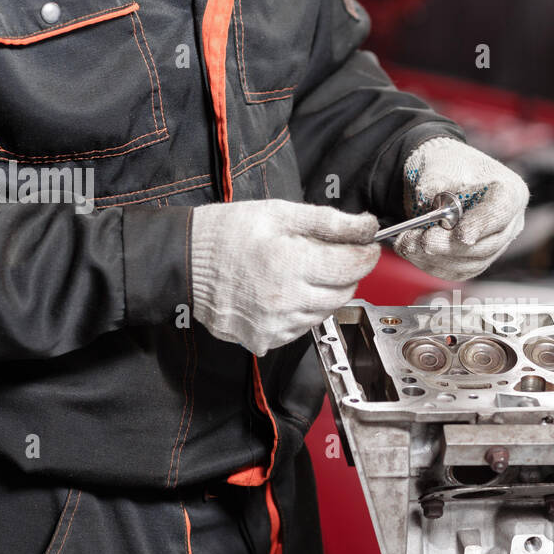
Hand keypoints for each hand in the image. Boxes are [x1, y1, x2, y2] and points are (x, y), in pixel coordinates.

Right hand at [190, 199, 378, 354]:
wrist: (185, 262)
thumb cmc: (229, 233)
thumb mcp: (280, 213)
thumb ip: (329, 221)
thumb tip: (368, 226)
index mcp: (291, 263)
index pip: (352, 266)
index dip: (365, 254)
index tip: (366, 246)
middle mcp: (285, 300)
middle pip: (343, 292)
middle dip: (344, 273)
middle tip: (327, 257)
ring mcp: (275, 325)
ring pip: (324, 312)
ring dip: (323, 294)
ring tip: (298, 273)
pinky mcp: (265, 340)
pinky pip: (301, 328)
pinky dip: (301, 312)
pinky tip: (283, 293)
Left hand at [392, 137, 528, 279]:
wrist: (439, 181)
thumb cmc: (447, 167)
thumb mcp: (440, 163)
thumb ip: (435, 179)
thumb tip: (428, 194)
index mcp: (509, 192)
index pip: (501, 212)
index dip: (481, 225)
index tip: (461, 235)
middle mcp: (508, 223)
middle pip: (487, 244)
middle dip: (450, 246)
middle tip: (421, 240)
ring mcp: (494, 245)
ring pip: (470, 263)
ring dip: (435, 258)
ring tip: (406, 243)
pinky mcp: (477, 260)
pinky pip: (457, 271)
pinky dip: (432, 264)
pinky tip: (412, 251)